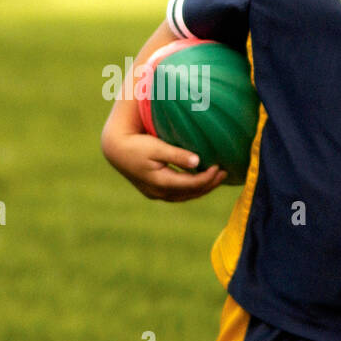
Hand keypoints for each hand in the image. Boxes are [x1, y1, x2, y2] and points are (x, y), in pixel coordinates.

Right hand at [101, 129, 226, 201]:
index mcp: (161, 182)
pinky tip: (202, 180)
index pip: (192, 184)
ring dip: (203, 187)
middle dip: (210, 184)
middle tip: (225, 172)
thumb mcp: (156, 147)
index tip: (219, 166)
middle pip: (191, 192)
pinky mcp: (156, 191)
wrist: (115, 150)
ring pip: (186, 195)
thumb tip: (196, 161)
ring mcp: (157, 194)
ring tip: (217, 177)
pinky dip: (193, 188)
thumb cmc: (136, 144)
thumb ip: (176, 155)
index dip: (208, 177)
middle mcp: (159, 192)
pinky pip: (180, 193)